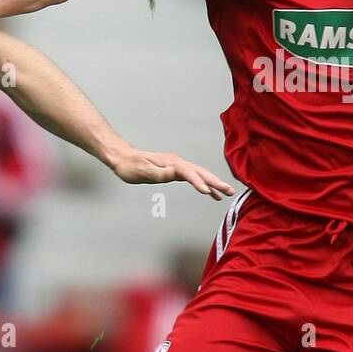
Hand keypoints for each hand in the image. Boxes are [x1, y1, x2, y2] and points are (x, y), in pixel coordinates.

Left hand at [106, 146, 234, 198]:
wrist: (122, 157)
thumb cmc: (129, 165)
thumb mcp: (141, 171)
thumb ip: (158, 173)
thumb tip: (173, 172)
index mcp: (170, 162)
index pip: (188, 173)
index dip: (198, 182)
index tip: (207, 192)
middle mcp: (176, 162)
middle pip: (200, 172)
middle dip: (215, 181)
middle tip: (230, 191)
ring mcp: (176, 165)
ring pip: (199, 174)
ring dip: (213, 183)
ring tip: (226, 193)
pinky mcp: (174, 170)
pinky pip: (193, 177)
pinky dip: (203, 184)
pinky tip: (210, 193)